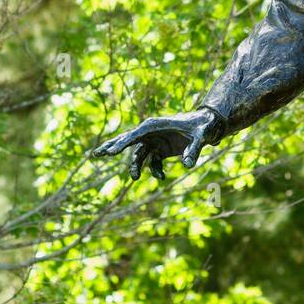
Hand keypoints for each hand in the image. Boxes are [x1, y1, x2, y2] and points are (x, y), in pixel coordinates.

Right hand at [91, 108, 224, 180]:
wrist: (208, 125)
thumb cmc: (202, 127)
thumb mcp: (200, 138)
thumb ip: (193, 150)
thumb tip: (188, 166)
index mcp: (154, 125)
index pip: (134, 136)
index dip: (121, 144)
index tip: (110, 152)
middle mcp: (150, 132)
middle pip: (126, 141)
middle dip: (112, 148)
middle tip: (95, 154)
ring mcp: (154, 141)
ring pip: (137, 155)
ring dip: (135, 167)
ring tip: (135, 178)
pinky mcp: (160, 149)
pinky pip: (151, 162)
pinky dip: (154, 170)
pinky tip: (162, 176)